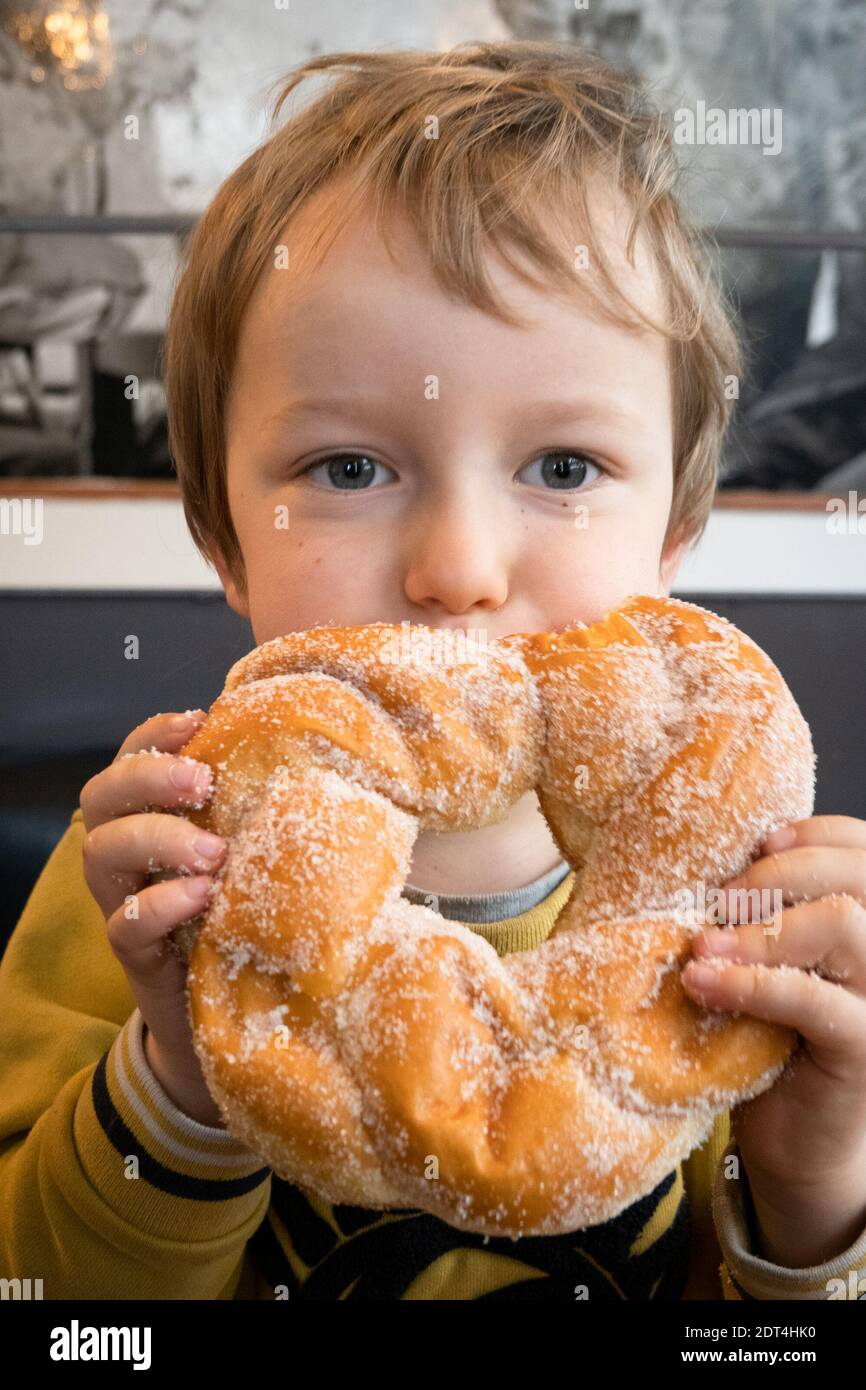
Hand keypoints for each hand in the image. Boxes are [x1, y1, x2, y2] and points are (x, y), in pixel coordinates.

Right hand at [80, 710, 226, 1126]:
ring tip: (213, 851)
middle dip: (145, 777)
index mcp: (157, 817)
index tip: (199, 721)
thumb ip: (267, 809)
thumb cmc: (254, 912)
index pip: (133, 759)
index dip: (155, 734)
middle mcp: (130, 856)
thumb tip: (332, 752)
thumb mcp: (260, 853)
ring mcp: (126, 904)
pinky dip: (159, 904)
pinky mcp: (137, 957)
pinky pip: (124, 923)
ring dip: (155, 837)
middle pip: (101, 797)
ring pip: (101, 853)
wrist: (244, 1011)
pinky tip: (201, 897)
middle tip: (199, 782)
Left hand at [681, 815, 865, 1265]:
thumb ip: (763, 915)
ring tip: (704, 945)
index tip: (757, 844)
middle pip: (857, 876)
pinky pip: (812, 999)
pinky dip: (750, 983)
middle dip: (780, 872)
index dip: (813, 834)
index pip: (862, 849)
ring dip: (762, 927)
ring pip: (845, 924)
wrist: (796, 1141)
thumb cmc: (774, 1041)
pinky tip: (702, 982)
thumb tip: (708, 861)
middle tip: (721, 898)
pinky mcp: (863, 1047)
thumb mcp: (771, 962)